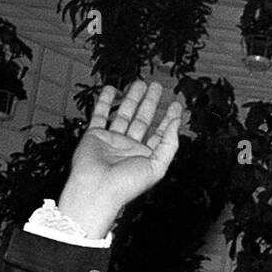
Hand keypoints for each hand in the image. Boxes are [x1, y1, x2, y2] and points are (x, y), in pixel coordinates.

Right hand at [56, 81, 184, 237]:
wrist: (96, 188)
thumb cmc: (126, 184)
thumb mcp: (157, 167)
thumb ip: (169, 145)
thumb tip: (176, 123)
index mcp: (146, 157)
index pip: (160, 134)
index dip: (169, 119)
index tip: (176, 105)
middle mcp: (130, 148)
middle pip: (143, 120)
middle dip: (150, 103)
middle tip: (157, 87)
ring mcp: (112, 140)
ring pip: (124, 114)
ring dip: (132, 98)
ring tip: (139, 82)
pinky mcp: (95, 135)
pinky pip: (100, 115)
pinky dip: (105, 101)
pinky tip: (111, 88)